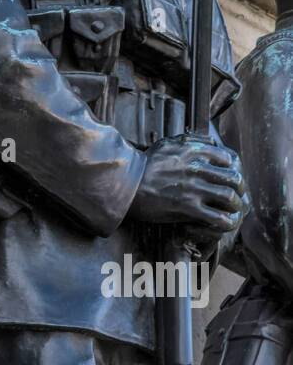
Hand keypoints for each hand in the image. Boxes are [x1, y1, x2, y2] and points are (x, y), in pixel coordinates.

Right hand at [128, 136, 244, 240]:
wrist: (125, 184)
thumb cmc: (144, 165)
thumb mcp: (167, 144)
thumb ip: (189, 141)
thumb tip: (209, 142)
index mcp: (193, 152)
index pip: (228, 159)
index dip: (234, 169)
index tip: (231, 177)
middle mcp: (196, 168)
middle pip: (234, 178)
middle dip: (240, 189)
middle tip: (237, 196)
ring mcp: (193, 189)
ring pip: (229, 198)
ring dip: (234, 206)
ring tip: (231, 211)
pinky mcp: (187, 208)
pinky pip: (217, 217)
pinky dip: (224, 222)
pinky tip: (222, 223)